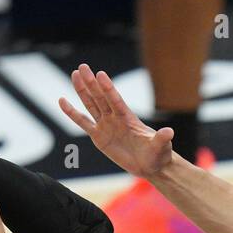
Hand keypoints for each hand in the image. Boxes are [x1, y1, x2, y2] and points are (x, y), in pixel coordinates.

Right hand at [58, 64, 173, 179]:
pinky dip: (72, 113)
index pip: (116, 101)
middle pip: (101, 98)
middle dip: (92, 83)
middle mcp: (115, 118)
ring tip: (75, 75)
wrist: (152, 165)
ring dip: (82, 91)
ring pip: (91, 105)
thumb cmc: (159, 154)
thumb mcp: (161, 146)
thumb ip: (162, 138)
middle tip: (83, 67)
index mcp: (129, 118)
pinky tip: (62, 101)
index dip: (109, 89)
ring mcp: (106, 126)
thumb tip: (169, 132)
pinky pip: (83, 123)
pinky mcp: (98, 137)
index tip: (101, 74)